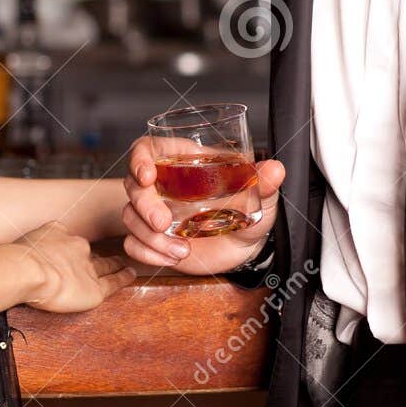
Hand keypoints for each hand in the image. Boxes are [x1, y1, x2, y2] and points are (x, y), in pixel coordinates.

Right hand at [18, 221, 135, 313]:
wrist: (27, 270)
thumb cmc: (16, 260)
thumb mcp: (18, 245)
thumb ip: (25, 250)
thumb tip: (17, 260)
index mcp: (57, 233)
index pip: (68, 240)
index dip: (71, 246)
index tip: (72, 249)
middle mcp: (76, 247)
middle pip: (89, 252)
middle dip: (95, 256)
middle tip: (103, 258)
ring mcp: (87, 267)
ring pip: (105, 265)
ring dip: (114, 264)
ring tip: (123, 265)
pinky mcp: (95, 288)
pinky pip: (114, 282)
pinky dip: (123, 277)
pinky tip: (130, 275)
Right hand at [122, 134, 284, 275]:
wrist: (244, 249)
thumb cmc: (248, 213)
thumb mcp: (259, 198)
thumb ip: (264, 184)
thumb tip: (275, 170)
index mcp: (183, 161)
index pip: (147, 149)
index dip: (139, 158)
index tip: (147, 175)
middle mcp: (164, 185)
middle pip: (133, 185)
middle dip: (144, 205)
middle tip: (162, 223)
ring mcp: (154, 212)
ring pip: (130, 216)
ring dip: (149, 237)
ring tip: (182, 250)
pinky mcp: (152, 238)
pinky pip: (133, 243)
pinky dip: (148, 253)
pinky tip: (171, 257)